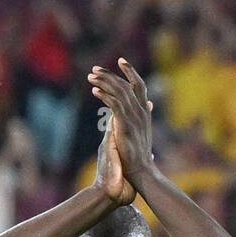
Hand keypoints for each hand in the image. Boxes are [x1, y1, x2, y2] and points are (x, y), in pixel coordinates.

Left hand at [88, 58, 153, 188]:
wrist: (140, 174)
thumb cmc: (138, 160)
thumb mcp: (140, 134)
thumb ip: (139, 119)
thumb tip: (144, 108)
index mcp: (144, 113)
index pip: (139, 86)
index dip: (130, 72)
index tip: (120, 61)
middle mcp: (141, 112)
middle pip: (126, 85)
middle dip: (110, 75)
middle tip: (95, 69)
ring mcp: (134, 118)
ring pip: (119, 91)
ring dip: (104, 82)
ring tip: (90, 77)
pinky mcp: (125, 125)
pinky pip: (114, 104)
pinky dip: (104, 95)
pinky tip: (94, 91)